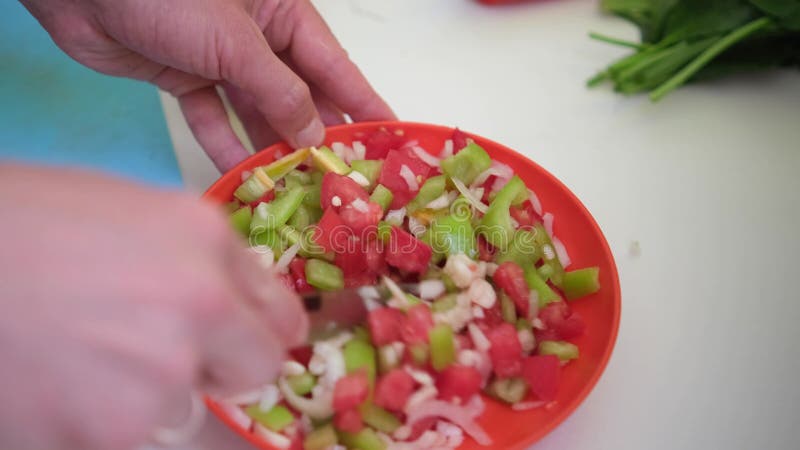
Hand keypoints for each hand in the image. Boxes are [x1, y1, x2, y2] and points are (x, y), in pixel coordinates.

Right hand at [0, 164, 307, 449]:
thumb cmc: (22, 225)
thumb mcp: (130, 213)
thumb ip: (202, 261)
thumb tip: (242, 307)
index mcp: (205, 242)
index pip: (280, 320)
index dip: (259, 334)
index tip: (240, 342)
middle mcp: (198, 308)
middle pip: (254, 372)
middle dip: (219, 370)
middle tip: (159, 354)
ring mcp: (154, 379)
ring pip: (187, 415)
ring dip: (151, 400)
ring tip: (86, 362)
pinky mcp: (104, 436)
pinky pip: (129, 439)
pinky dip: (98, 425)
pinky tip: (59, 387)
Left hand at [20, 0, 395, 170]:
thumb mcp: (236, 43)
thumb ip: (280, 91)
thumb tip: (315, 135)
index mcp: (284, 14)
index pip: (335, 67)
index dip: (363, 103)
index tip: (389, 137)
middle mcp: (258, 39)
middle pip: (299, 96)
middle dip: (317, 136)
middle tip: (342, 179)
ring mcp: (220, 60)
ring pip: (257, 113)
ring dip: (273, 149)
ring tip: (297, 189)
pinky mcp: (185, 78)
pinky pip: (214, 119)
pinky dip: (225, 145)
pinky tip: (242, 175)